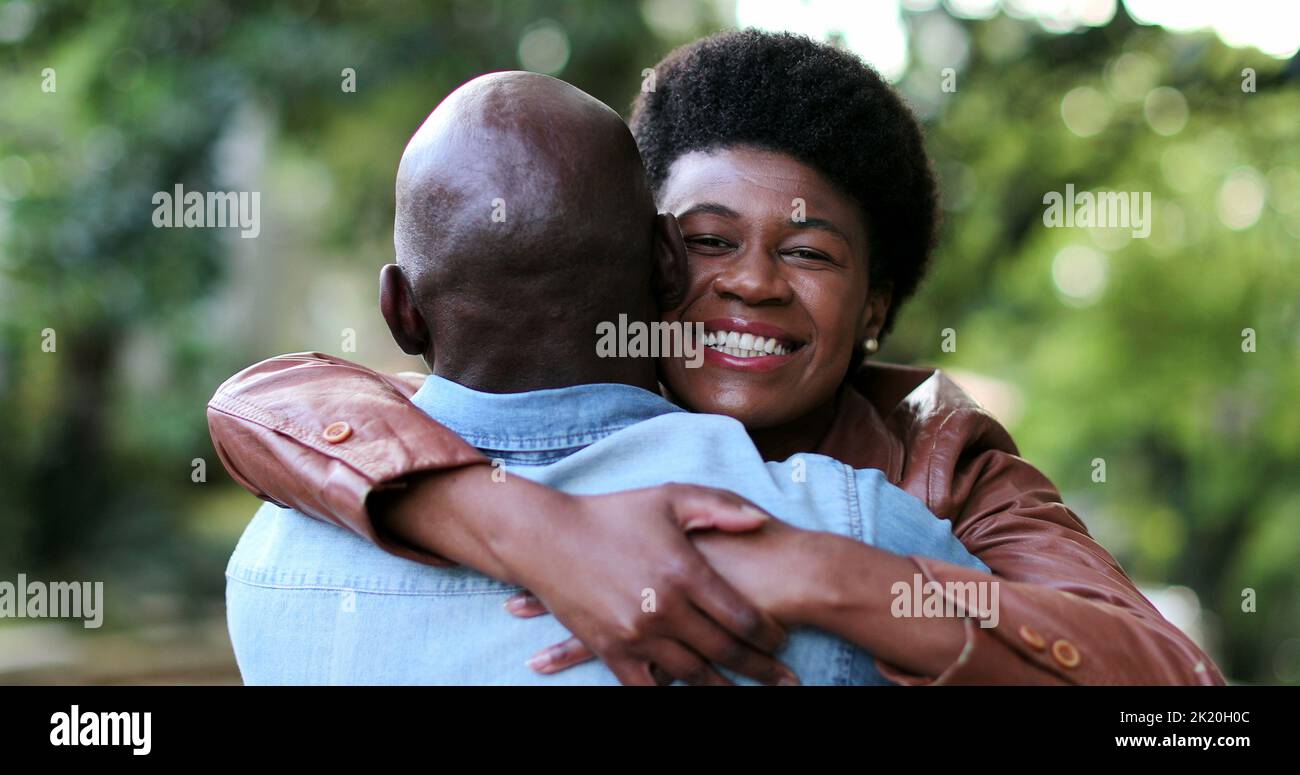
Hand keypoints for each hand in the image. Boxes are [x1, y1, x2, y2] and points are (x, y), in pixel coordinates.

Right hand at [505, 484, 799, 685]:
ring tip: (744, 693)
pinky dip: (671, 692)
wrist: (547, 537)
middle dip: (760, 669)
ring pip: (693, 674)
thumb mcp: (669, 498)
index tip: (783, 641)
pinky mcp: (610, 650)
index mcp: (684, 572)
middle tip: (784, 681)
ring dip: (723, 687)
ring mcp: (636, 634)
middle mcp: (664, 608)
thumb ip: (720, 507)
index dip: (770, 634)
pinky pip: (647, 687)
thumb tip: (762, 521)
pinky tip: (690, 694)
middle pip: (725, 651)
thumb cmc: (612, 513)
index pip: (743, 617)